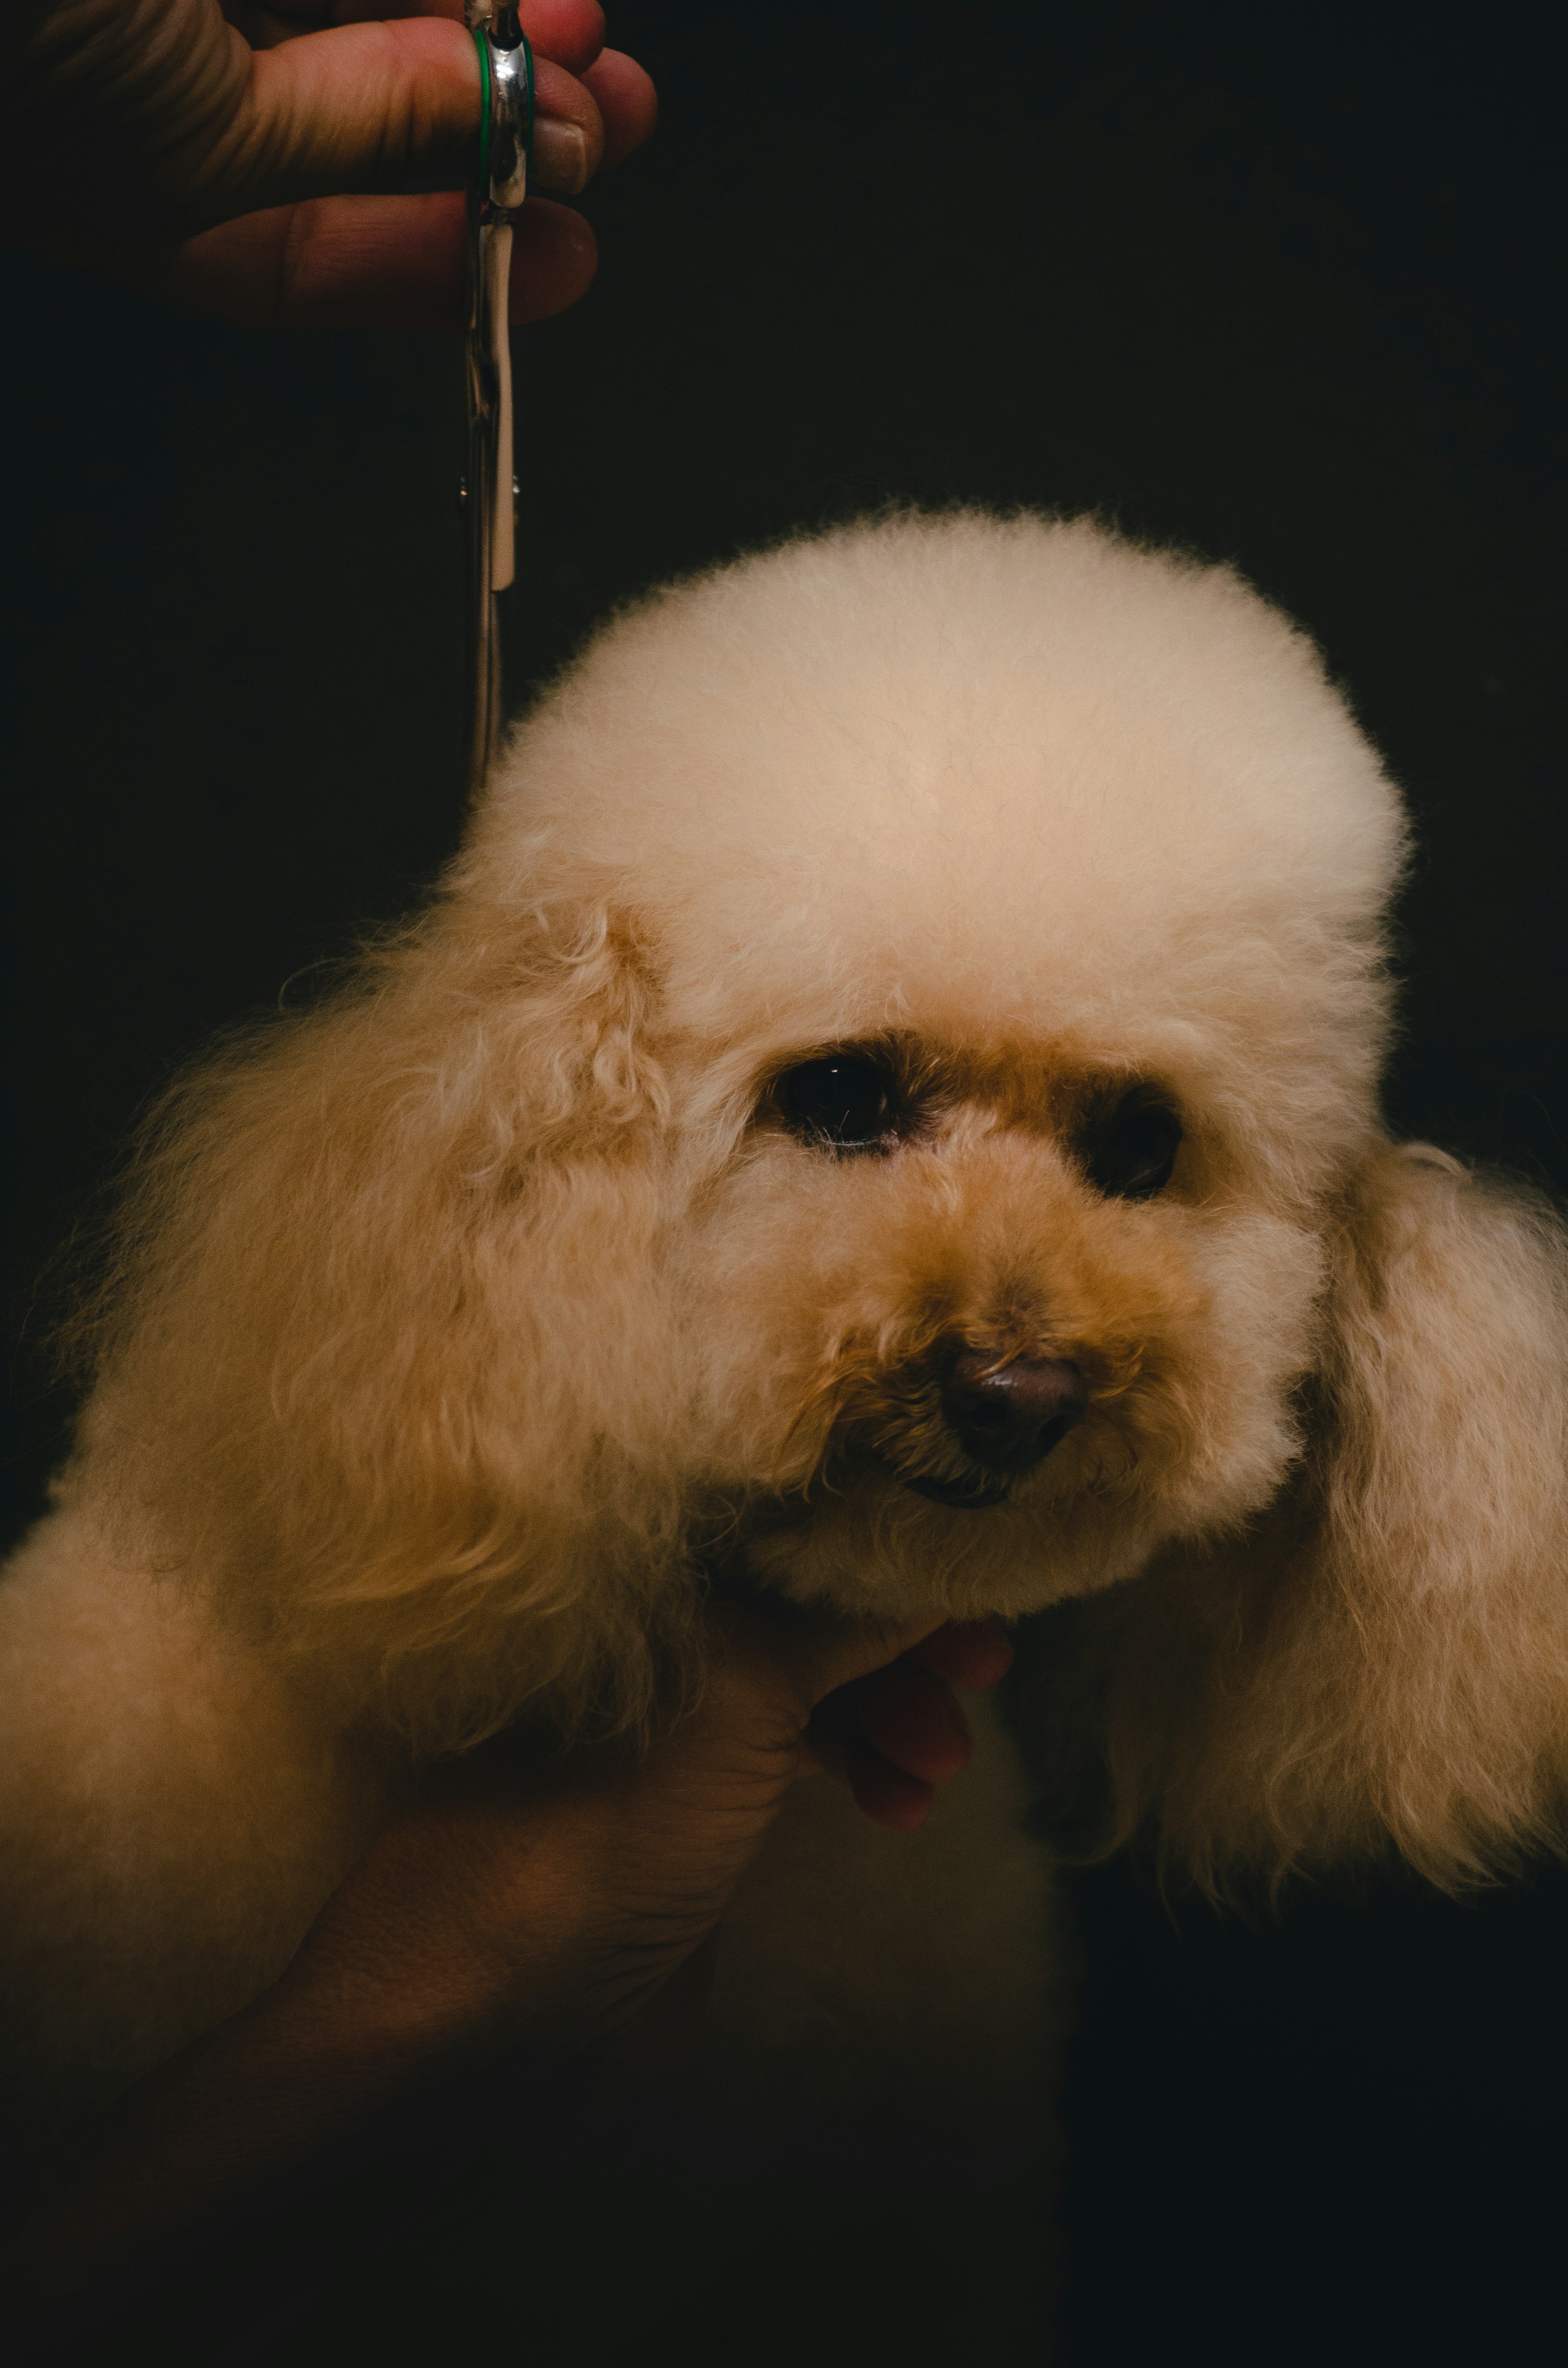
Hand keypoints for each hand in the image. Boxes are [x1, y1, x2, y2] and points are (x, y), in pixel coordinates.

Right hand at [0, 0, 656, 324]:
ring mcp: (160, 2)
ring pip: (345, 10)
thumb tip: (521, 147)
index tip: (572, 255)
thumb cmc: (21, 52)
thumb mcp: (198, 129)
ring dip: (470, 21)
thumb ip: (364, 136)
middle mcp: (138, 80)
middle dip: (488, 121)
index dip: (449, 267)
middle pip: (347, 122)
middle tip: (607, 116)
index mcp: (116, 184)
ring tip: (580, 27)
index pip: (303, 257)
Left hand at [276, 1608, 1014, 2061]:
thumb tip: (932, 1544)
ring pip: (807, 1678)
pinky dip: (851, 1766)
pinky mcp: (682, 1795)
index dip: (880, 1540)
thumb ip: (841, 1614)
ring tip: (934, 1774)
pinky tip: (896, 1807)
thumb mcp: (744, 1690)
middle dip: (901, 1634)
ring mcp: (669, 1714)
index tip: (969, 1572)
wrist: (498, 1994)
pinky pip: (788, 1751)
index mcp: (644, 1570)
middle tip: (985, 1674)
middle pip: (805, 1594)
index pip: (783, 1519)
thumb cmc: (612, 1812)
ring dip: (889, 1712)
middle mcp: (654, 1623)